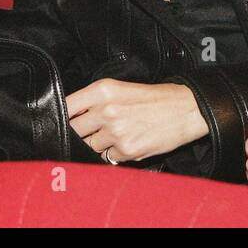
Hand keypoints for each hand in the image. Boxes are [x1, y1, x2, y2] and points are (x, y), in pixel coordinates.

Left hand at [67, 79, 208, 163]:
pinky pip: (108, 158)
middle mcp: (106, 109)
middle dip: (80, 134)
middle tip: (93, 132)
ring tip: (118, 135)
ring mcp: (116, 131)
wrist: (187, 109)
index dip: (60, 117)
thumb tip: (71, 119)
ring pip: (90, 147)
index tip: (61, 123)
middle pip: (74, 130)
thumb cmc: (156, 99)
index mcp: (102, 90)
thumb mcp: (121, 89)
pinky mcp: (127, 150)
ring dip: (98, 145)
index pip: (66, 107)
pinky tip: (129, 143)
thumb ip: (94, 101)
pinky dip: (115, 154)